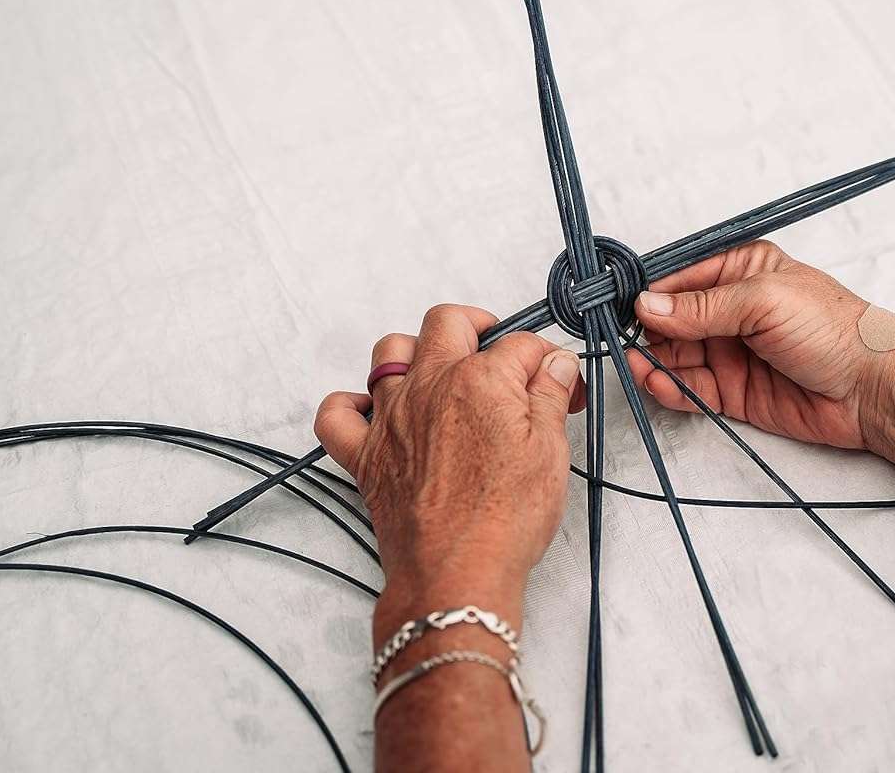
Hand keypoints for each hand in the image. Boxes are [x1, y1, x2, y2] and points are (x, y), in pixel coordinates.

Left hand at [314, 304, 580, 621]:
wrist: (457, 573)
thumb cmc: (505, 519)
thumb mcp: (550, 450)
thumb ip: (550, 394)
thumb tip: (554, 362)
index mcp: (480, 379)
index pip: (519, 344)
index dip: (547, 360)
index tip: (559, 384)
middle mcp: (430, 386)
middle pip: (447, 322)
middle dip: (479, 326)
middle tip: (500, 355)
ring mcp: (391, 417)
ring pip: (388, 351)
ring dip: (416, 352)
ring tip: (443, 374)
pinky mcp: (365, 455)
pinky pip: (335, 414)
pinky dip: (350, 404)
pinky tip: (374, 411)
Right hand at [624, 240, 894, 450]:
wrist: (873, 390)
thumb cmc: (832, 329)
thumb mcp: (762, 301)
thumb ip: (701, 307)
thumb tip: (646, 305)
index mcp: (741, 272)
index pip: (680, 279)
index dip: (649, 293)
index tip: (619, 305)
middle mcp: (732, 310)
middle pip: (671, 320)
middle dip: (646, 331)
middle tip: (623, 341)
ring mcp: (731, 352)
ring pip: (676, 356)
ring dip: (653, 362)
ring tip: (637, 367)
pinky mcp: (733, 392)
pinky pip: (690, 388)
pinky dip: (670, 387)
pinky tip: (656, 383)